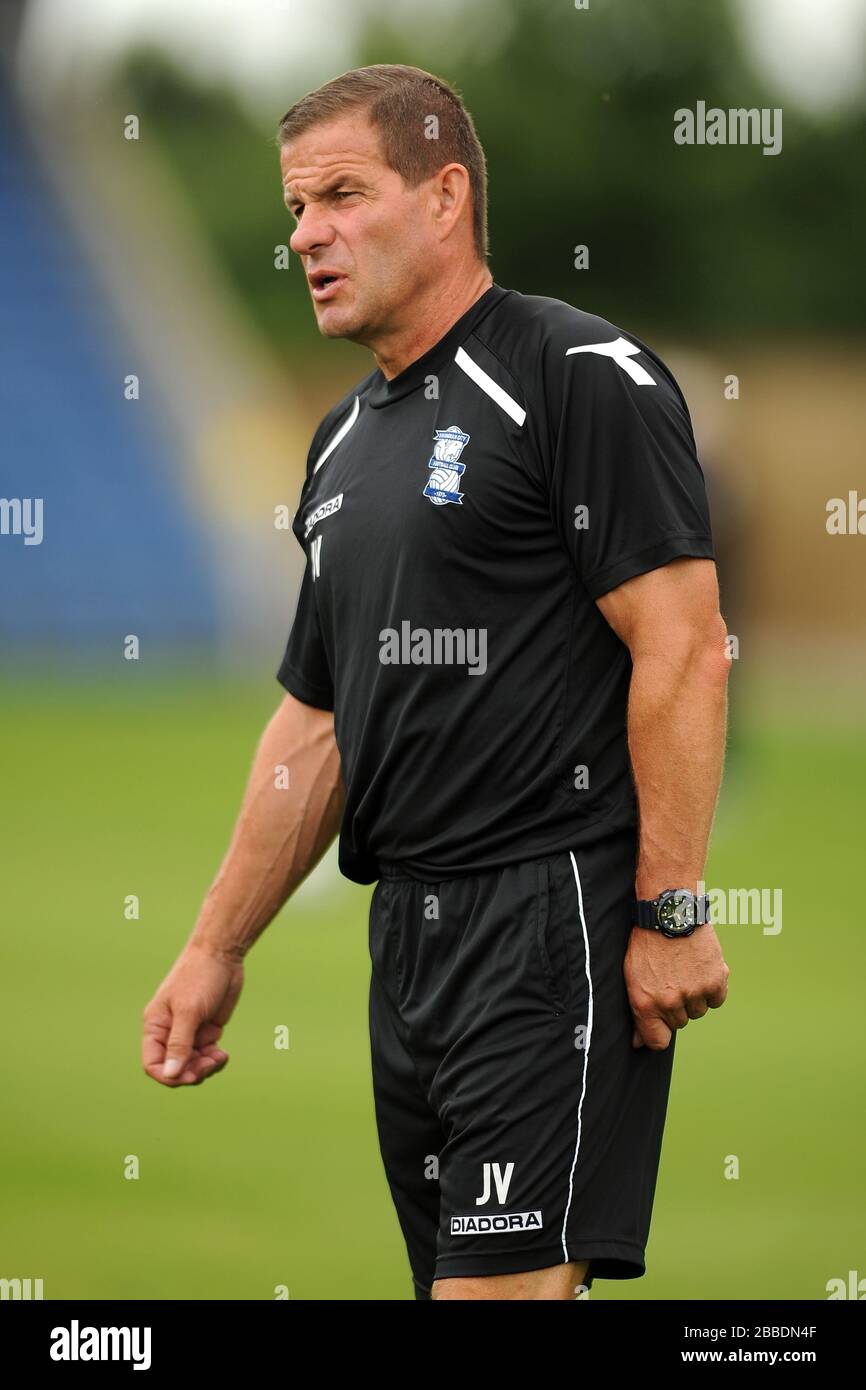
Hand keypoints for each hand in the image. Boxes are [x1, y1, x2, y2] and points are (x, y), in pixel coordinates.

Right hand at [142, 942, 243, 1086]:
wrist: (222, 953)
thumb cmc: (200, 976)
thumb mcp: (189, 1011)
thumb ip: (179, 1043)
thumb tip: (171, 1074)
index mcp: (156, 1026)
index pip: (153, 1063)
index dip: (169, 1076)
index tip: (190, 1076)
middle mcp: (169, 1032)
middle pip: (174, 1068)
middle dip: (192, 1072)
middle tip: (210, 1063)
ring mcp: (189, 1032)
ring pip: (192, 1065)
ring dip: (205, 1067)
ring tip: (220, 1057)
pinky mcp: (206, 1029)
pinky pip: (206, 1055)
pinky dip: (214, 1059)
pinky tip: (223, 1054)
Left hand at [624, 923, 728, 1049]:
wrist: (670, 913)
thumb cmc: (648, 943)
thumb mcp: (632, 976)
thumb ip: (637, 1011)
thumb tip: (637, 1043)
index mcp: (645, 1003)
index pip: (657, 1041)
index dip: (659, 1034)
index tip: (660, 1025)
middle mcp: (670, 1002)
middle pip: (679, 1023)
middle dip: (675, 1007)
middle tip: (671, 981)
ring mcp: (694, 992)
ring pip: (699, 1011)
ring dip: (694, 997)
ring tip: (685, 972)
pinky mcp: (715, 981)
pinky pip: (716, 1000)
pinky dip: (712, 989)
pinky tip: (700, 970)